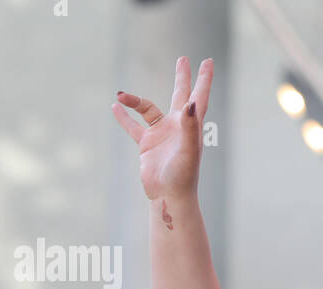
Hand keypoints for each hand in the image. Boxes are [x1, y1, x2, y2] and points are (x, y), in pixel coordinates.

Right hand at [111, 56, 213, 200]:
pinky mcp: (146, 144)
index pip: (199, 97)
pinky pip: (133, 126)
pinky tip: (115, 106)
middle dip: (182, 77)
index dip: (203, 79)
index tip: (207, 61)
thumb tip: (191, 103)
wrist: (169, 196)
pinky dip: (124, 117)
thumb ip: (190, 125)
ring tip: (120, 95)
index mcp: (191, 126)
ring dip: (134, 100)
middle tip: (182, 58)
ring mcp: (161, 135)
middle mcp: (177, 127)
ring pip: (147, 109)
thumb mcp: (188, 149)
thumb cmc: (183, 175)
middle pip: (180, 95)